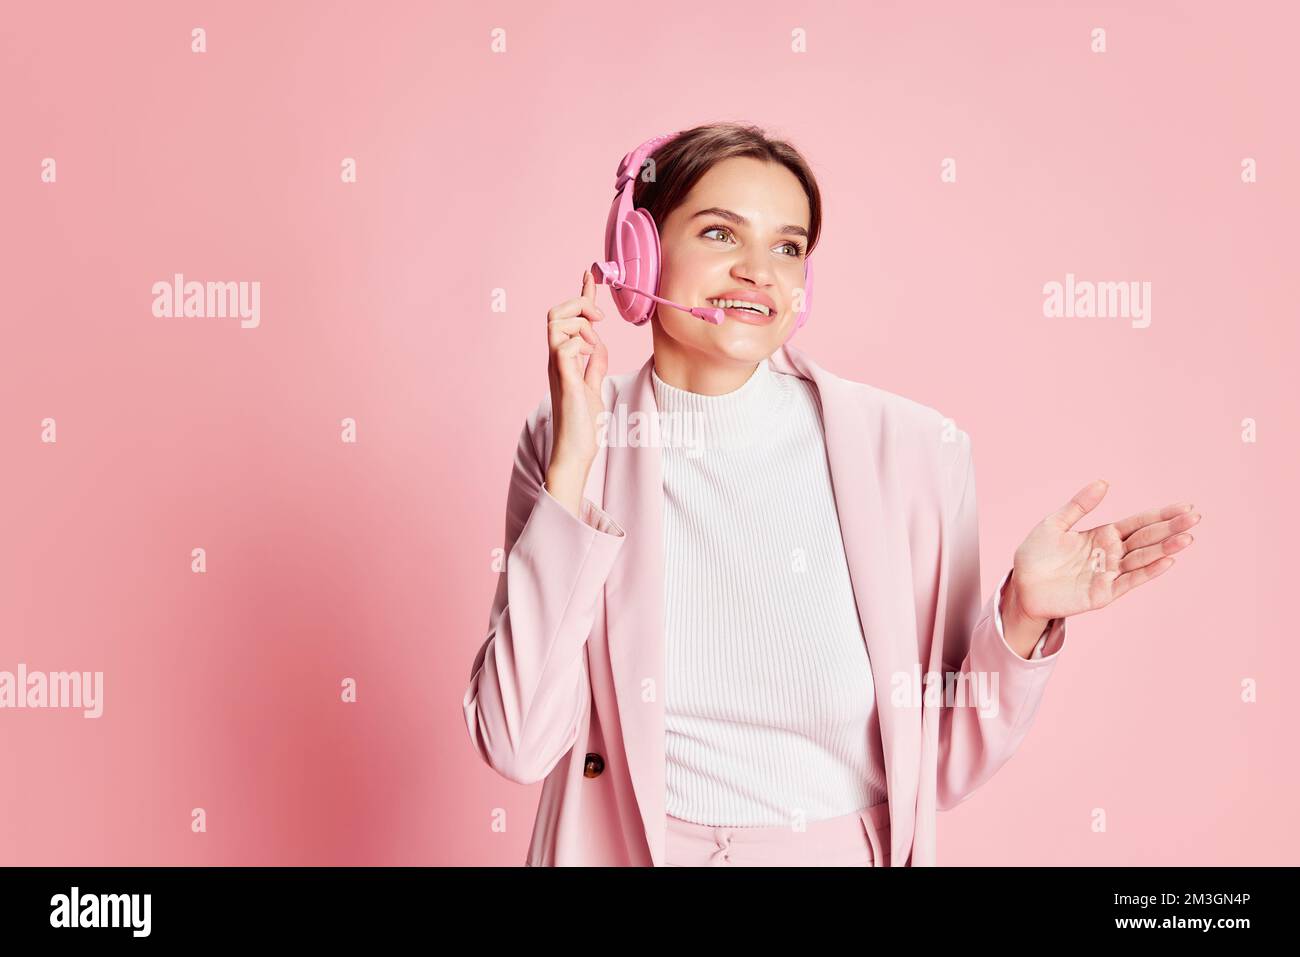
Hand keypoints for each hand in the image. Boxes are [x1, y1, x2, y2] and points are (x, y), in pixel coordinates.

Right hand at [545, 270, 608, 503]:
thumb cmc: (582, 423)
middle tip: (600, 317)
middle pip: (556, 313)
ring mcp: (558, 369)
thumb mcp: (593, 385)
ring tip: (594, 343)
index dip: (581, 295)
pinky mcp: (565, 381)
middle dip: (579, 304)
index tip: (590, 275)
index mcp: (564, 359)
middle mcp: (556, 360)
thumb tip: (597, 342)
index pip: (569, 319)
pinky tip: (589, 356)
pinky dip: (579, 344)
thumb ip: (594, 363)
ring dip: (579, 324)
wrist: (575, 451)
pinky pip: (564, 348)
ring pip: (557, 324)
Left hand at [1008, 480, 1200, 624]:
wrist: (1021, 586)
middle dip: (1171, 529)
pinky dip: (1148, 571)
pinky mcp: (1104, 593)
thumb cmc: (1035, 554)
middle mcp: (1111, 554)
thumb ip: (1079, 505)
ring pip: (1143, 559)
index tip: (1185, 506)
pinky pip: (1129, 581)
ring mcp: (1110, 574)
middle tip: (1195, 518)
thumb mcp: (1054, 524)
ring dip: (1165, 549)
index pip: (1139, 523)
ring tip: (1187, 538)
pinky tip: (1167, 561)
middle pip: (1146, 539)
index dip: (1161, 515)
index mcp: (1103, 535)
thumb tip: (1104, 482)